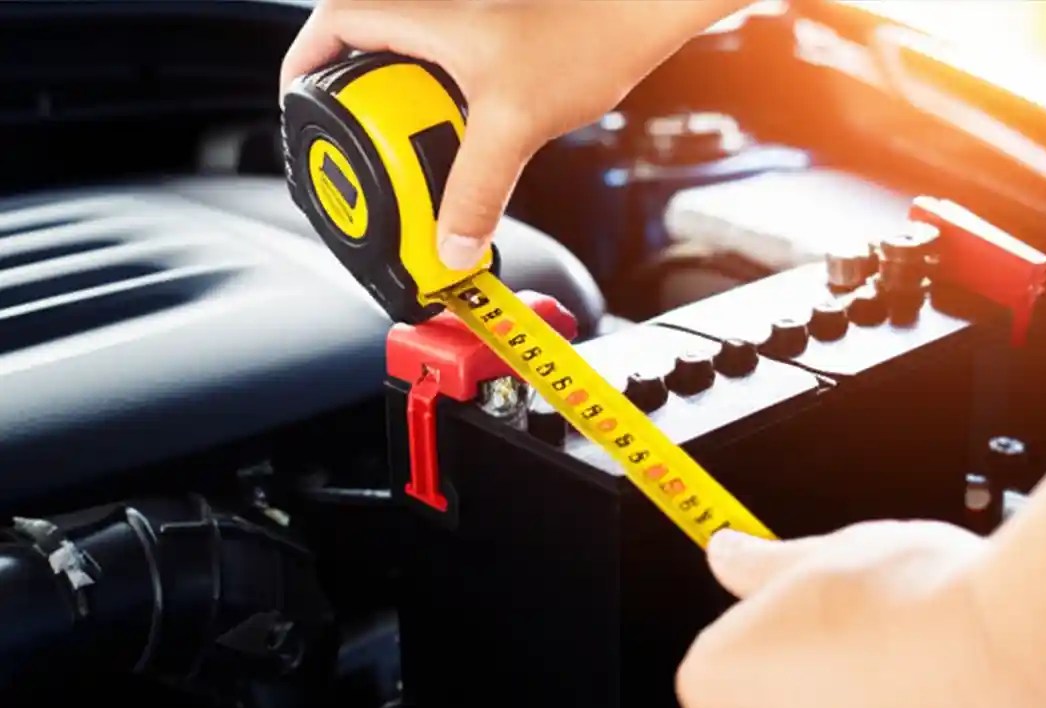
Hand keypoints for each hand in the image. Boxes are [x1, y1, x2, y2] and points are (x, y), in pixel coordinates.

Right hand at [280, 0, 745, 269]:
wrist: (643, 11)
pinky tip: (466, 142)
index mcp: (420, 13)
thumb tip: (452, 243)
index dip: (303, 71)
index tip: (297, 113)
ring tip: (411, 158)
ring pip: (410, 67)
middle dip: (357, 107)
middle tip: (360, 155)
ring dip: (403, 113)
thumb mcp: (514, 123)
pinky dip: (443, 111)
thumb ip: (477, 190)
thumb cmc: (588, 33)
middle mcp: (438, 11)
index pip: (331, 30)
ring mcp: (469, 24)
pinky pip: (449, 77)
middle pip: (365, 54)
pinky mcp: (499, 42)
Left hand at [677, 521, 1045, 707]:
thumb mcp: (821, 556)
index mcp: (712, 679)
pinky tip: (918, 703)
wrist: (1007, 645)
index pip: (721, 666)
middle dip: (807, 689)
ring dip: (848, 707)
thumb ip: (760, 566)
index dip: (774, 640)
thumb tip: (727, 554)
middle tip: (863, 652)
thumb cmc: (913, 599)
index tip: (811, 627)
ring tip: (898, 677)